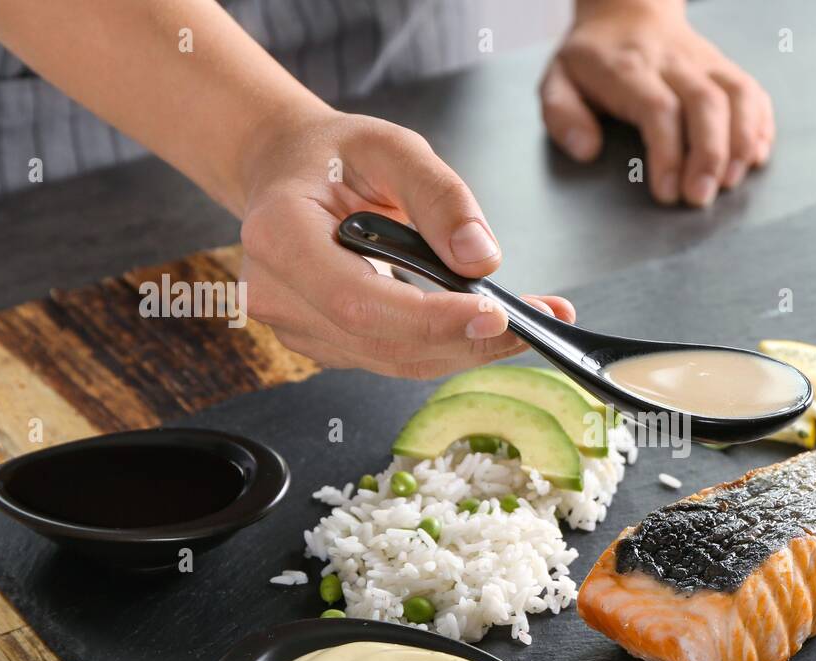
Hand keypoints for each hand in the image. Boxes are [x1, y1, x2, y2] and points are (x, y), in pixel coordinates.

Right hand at [238, 110, 573, 377]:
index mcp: (279, 235)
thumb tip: (482, 260)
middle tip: (539, 319)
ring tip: (527, 321)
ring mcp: (295, 327)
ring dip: (468, 347)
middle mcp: (276, 293)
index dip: (430, 318)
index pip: (358, 301)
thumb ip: (440, 196)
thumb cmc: (333, 155)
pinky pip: (395, 357)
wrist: (288, 172)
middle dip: (469, 338)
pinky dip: (447, 345)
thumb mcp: (391, 147)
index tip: (496, 314)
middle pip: (384, 341)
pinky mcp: (323, 344)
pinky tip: (485, 324)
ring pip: (396, 360)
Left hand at [540, 0, 773, 206]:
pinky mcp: (724, 68)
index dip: (668, 154)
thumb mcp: (558, 80)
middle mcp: (673, 62)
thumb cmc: (592, 60)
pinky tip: (757, 156)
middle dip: (709, 155)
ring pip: (737, 93)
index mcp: (629, 69)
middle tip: (702, 197)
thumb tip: (587, 151)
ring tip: (733, 181)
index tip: (667, 193)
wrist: (626, 9)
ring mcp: (704, 62)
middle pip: (705, 103)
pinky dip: (761, 124)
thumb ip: (562, 116)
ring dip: (742, 141)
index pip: (658, 109)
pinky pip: (753, 91)